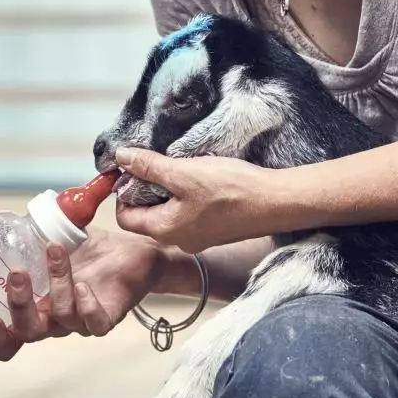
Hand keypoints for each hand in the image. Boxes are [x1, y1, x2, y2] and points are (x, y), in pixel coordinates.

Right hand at [0, 223, 162, 361]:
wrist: (132, 251)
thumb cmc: (89, 251)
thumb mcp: (49, 235)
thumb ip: (18, 232)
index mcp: (36, 306)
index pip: (10, 337)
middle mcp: (55, 319)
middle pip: (29, 332)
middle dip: (19, 306)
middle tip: (17, 275)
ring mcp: (81, 321)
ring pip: (62, 317)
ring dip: (56, 282)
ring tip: (56, 250)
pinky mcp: (107, 317)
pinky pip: (95, 323)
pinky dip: (87, 305)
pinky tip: (83, 284)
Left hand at [114, 148, 278, 252]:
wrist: (276, 202)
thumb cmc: (232, 190)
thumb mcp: (184, 173)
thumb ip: (149, 167)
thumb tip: (121, 157)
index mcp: (165, 230)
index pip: (125, 217)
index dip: (123, 191)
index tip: (132, 168)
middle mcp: (178, 239)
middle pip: (146, 214)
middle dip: (146, 188)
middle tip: (156, 162)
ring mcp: (198, 237)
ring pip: (169, 212)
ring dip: (168, 189)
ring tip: (179, 167)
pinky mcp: (214, 229)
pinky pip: (189, 212)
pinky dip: (186, 194)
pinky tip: (199, 177)